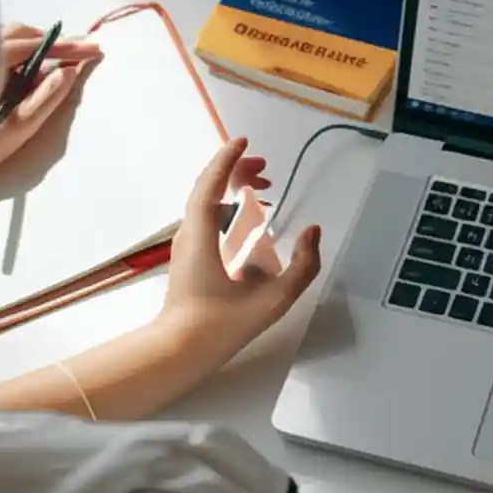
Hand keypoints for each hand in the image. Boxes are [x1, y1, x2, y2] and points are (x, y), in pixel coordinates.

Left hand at [0, 23, 101, 177]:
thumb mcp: (19, 126)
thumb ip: (46, 98)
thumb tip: (69, 71)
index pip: (34, 46)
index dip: (67, 47)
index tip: (94, 49)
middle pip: (17, 34)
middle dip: (49, 43)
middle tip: (75, 57)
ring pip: (5, 39)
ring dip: (32, 48)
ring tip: (52, 66)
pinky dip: (16, 55)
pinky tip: (24, 75)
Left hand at [157, 137, 319, 363]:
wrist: (179, 350)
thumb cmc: (221, 325)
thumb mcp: (274, 299)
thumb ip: (302, 266)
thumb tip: (313, 232)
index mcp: (203, 237)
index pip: (211, 186)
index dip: (227, 160)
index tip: (244, 142)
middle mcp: (191, 234)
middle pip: (209, 189)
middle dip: (236, 171)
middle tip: (266, 167)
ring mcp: (188, 245)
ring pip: (207, 204)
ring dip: (234, 190)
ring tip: (264, 190)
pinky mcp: (191, 257)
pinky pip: (209, 220)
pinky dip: (230, 209)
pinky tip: (250, 222)